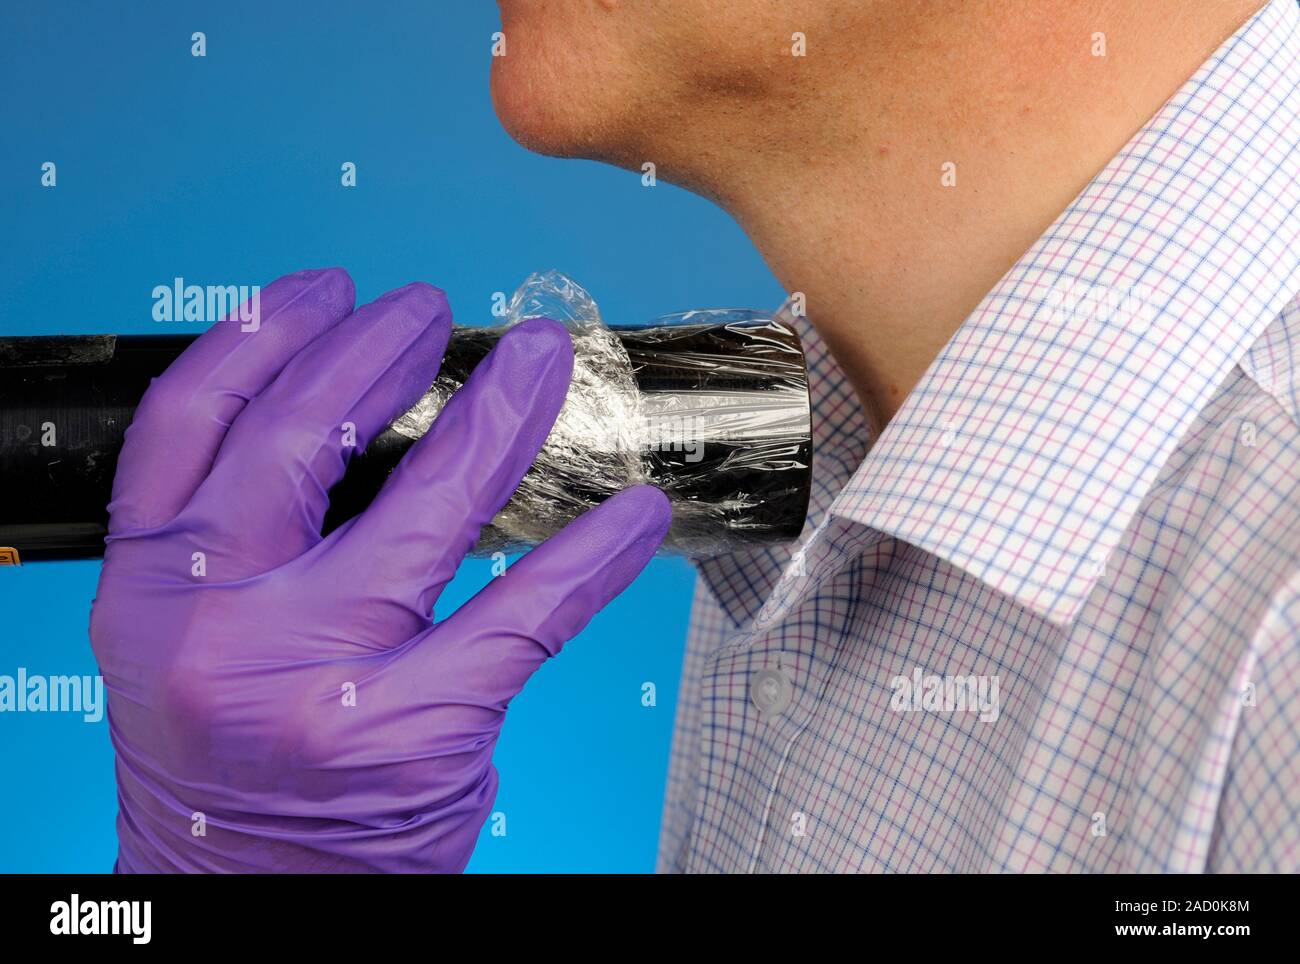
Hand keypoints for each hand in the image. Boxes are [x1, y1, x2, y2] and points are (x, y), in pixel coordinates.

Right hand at [90, 267, 669, 872]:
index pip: (194, 419)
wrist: (250, 892)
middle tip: (431, 312)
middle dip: (378, 353)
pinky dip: (592, 554)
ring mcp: (318, 678)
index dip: (266, 333)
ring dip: (500, 417)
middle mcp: (218, 623)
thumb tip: (358, 413)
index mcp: (147, 586)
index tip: (327, 292)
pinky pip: (525, 613)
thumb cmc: (231, 753)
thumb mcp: (190, 635)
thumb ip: (240, 535)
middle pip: (303, 440)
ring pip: (428, 509)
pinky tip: (634, 513)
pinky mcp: (417, 728)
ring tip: (540, 362)